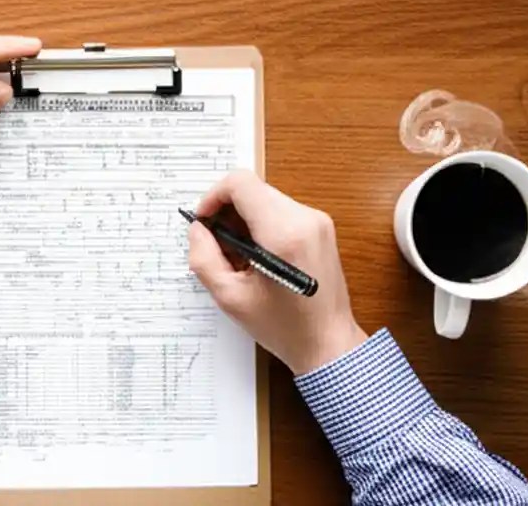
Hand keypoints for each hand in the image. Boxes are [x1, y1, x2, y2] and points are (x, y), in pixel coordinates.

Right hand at [187, 171, 366, 374]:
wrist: (329, 344)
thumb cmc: (285, 327)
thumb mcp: (230, 297)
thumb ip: (204, 257)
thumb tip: (198, 229)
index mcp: (284, 233)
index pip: (241, 183)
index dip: (213, 196)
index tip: (204, 221)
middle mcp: (305, 219)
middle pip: (252, 190)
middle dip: (227, 212)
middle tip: (219, 247)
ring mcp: (317, 221)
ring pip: (264, 199)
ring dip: (244, 221)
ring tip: (239, 258)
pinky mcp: (320, 228)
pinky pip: (280, 211)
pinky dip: (261, 226)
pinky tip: (257, 258)